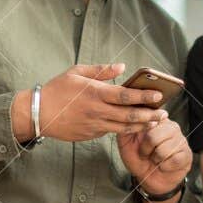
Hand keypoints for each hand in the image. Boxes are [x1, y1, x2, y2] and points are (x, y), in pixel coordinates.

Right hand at [25, 62, 167, 142]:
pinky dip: (125, 130)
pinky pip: (111, 132)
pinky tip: (135, 126)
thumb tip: (122, 67)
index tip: (158, 96)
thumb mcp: (76, 72)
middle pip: (129, 115)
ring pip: (124, 128)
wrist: (38, 114)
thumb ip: (101, 70)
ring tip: (155, 122)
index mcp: (95, 93)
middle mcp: (97, 111)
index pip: (125, 95)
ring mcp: (94, 125)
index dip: (143, 96)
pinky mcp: (90, 135)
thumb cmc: (56, 90)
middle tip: (164, 113)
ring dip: (142, 125)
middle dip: (150, 115)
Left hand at [117, 118, 192, 196]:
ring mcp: (181, 140)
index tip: (137, 142)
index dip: (139, 135)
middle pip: (153, 136)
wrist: (148, 179)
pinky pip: (174, 160)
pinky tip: (164, 165)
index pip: (147, 120)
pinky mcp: (187, 154)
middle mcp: (171, 126)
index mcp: (156, 120)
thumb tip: (127, 117)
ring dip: (155, 159)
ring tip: (156, 159)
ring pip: (164, 150)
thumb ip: (125, 128)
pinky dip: (164, 166)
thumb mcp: (126, 142)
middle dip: (145, 150)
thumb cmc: (139, 159)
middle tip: (146, 154)